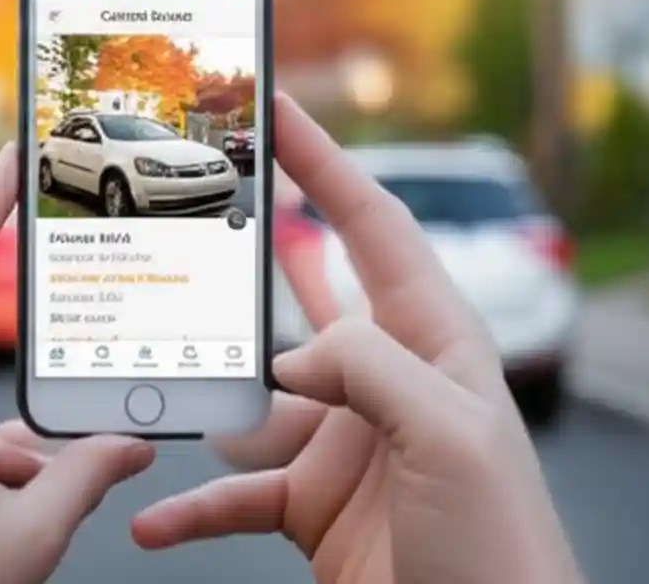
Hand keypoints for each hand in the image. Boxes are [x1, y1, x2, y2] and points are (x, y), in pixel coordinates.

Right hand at [131, 94, 581, 583]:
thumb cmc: (500, 545)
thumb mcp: (448, 434)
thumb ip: (368, 368)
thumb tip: (290, 357)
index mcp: (431, 343)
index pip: (372, 228)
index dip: (325, 163)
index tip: (275, 109)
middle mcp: (381, 381)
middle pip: (300, 296)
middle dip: (246, 256)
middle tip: (189, 209)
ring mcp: (341, 441)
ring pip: (249, 397)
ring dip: (199, 396)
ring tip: (147, 379)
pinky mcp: (311, 502)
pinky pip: (234, 493)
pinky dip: (192, 505)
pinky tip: (154, 518)